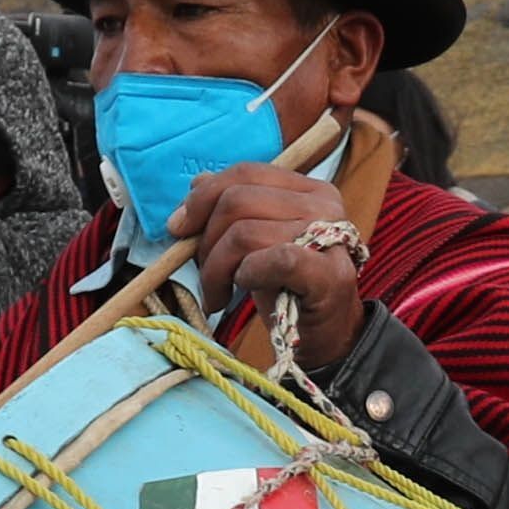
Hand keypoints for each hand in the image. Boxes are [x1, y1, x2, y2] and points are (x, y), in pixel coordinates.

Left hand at [176, 162, 369, 366]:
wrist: (326, 335)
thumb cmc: (288, 288)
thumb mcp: (256, 243)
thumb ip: (232, 209)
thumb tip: (197, 184)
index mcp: (308, 189)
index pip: (245, 173)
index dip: (203, 197)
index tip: (178, 229)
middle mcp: (323, 204)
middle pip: (237, 200)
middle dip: (205, 240)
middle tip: (205, 275)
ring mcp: (329, 237)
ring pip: (244, 233)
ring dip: (216, 270)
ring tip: (217, 294)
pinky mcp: (328, 272)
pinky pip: (273, 259)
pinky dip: (247, 274)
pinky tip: (243, 290)